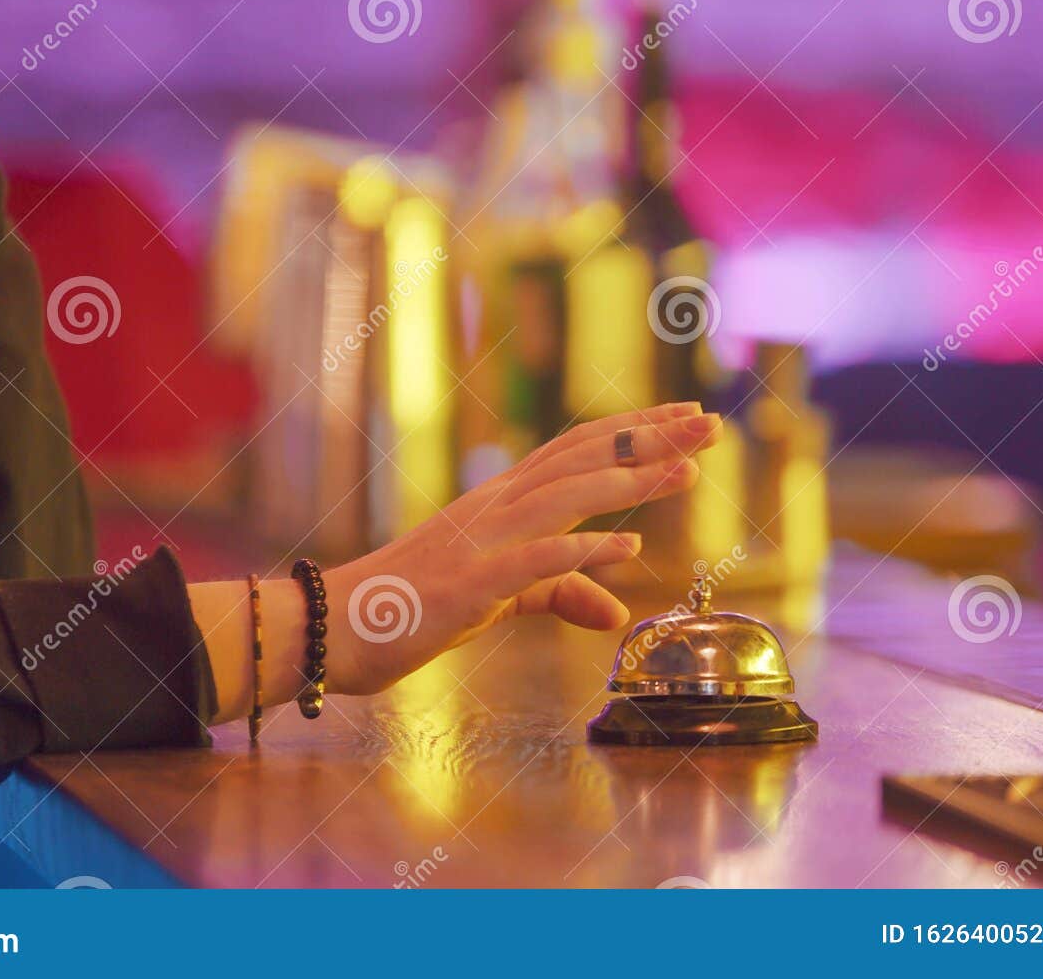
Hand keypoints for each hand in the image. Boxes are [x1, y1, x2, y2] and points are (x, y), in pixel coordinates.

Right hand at [320, 402, 722, 694]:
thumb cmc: (412, 606)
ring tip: (686, 470)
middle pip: (580, 460)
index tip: (684, 416)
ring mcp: (480, 542)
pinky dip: (582, 551)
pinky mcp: (469, 585)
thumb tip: (617, 609)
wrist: (334, 627)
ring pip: (563, 497)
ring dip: (628, 481)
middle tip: (709, 421)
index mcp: (499, 503)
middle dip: (649, 439)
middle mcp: (494, 508)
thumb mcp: (502, 599)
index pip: (576, 453)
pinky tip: (628, 548)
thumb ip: (559, 594)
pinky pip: (533, 562)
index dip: (633, 431)